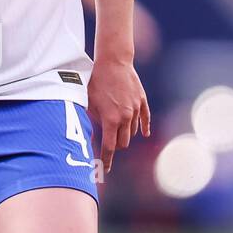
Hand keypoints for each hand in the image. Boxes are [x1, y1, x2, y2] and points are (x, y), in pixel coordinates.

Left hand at [86, 57, 150, 173]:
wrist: (113, 61)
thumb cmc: (96, 82)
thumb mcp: (88, 103)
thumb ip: (90, 122)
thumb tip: (87, 139)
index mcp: (110, 120)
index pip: (110, 147)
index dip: (107, 160)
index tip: (106, 170)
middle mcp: (125, 117)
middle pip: (123, 142)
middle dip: (116, 146)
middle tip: (109, 145)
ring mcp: (135, 109)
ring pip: (133, 132)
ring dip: (125, 134)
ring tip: (117, 131)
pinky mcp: (142, 101)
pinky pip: (145, 119)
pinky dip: (144, 127)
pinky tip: (144, 133)